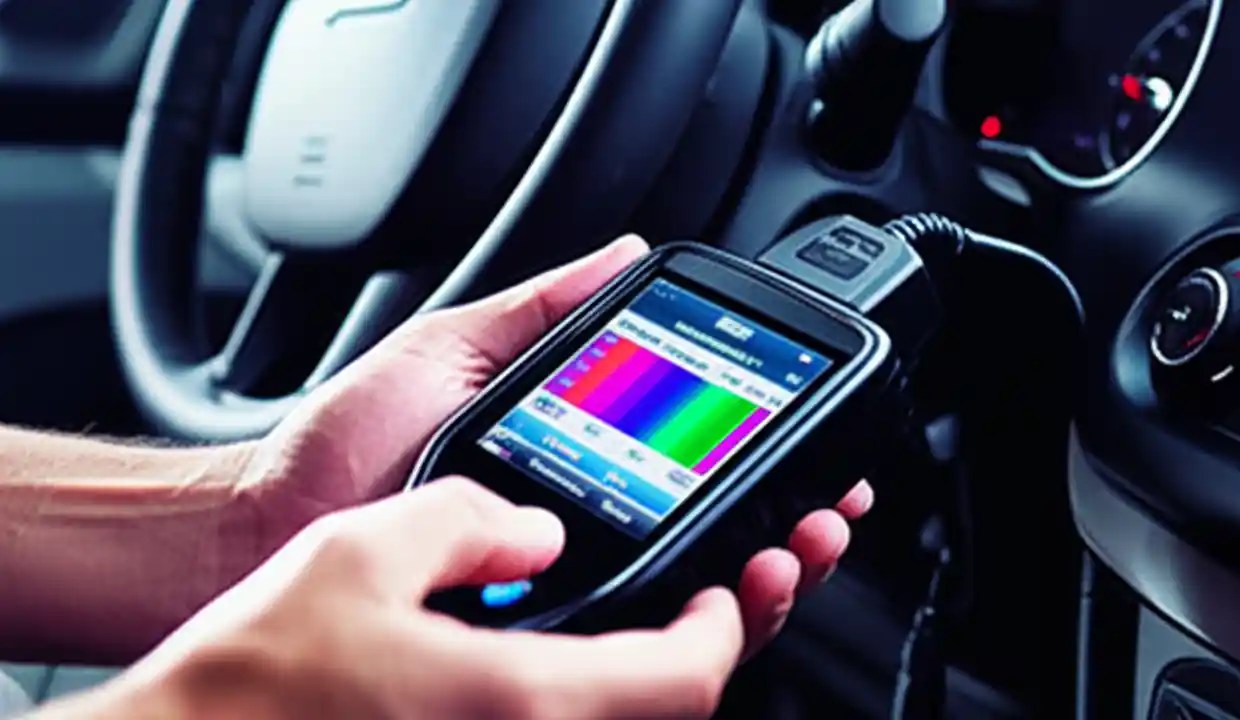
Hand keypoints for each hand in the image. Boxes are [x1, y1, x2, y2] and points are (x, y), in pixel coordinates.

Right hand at [62, 479, 753, 718]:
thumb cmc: (252, 674)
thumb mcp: (363, 550)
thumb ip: (471, 517)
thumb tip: (536, 528)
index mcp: (517, 699)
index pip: (684, 676)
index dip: (731, 623)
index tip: (735, 577)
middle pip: (669, 708)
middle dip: (718, 640)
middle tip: (731, 583)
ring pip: (617, 718)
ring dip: (660, 663)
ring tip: (673, 601)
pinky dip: (595, 681)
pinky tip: (576, 638)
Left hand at [236, 236, 874, 651]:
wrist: (271, 520)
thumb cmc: (349, 445)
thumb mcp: (456, 350)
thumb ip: (546, 310)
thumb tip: (622, 255)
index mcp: (587, 463)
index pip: (704, 467)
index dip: (774, 462)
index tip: (816, 444)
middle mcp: (592, 534)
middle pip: (725, 543)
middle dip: (797, 525)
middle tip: (824, 507)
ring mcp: (572, 598)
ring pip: (703, 606)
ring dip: (772, 579)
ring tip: (795, 545)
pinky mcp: (545, 648)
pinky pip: (638, 655)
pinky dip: (699, 635)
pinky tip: (729, 597)